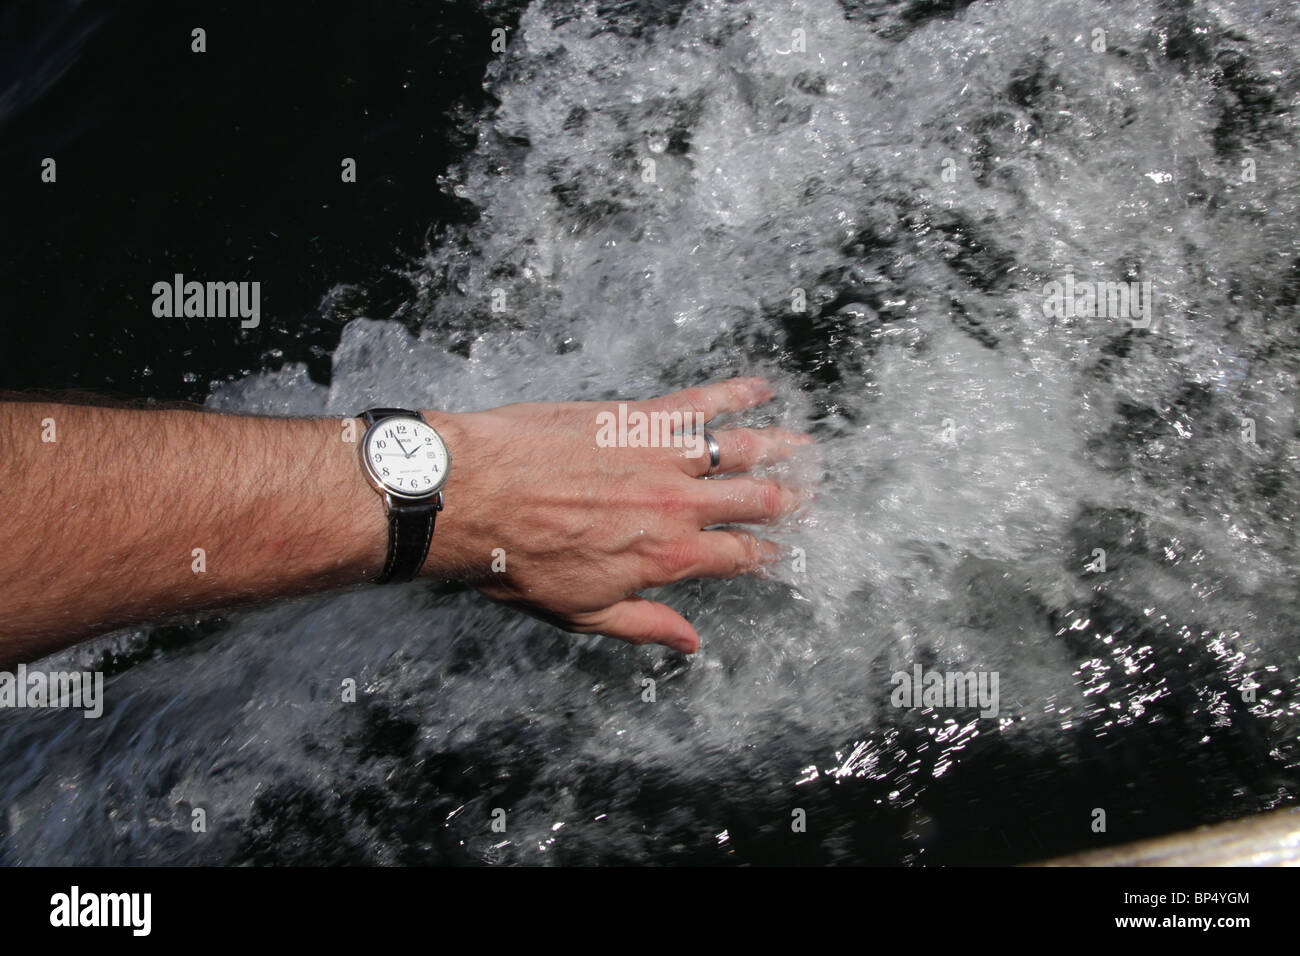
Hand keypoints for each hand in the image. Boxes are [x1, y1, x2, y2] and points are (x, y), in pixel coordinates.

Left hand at [422, 378, 811, 653]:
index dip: (767, 556)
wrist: (475, 493)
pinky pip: (700, 401)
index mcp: (667, 556)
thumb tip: (690, 643)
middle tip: (808, 499)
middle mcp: (677, 505)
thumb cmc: (516, 559)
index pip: (738, 557)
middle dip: (788, 502)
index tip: (781, 553)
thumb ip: (643, 624)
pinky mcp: (638, 418)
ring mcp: (662, 455)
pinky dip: (736, 393)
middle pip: (753, 501)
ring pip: (740, 450)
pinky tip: (760, 388)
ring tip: (807, 448)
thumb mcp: (581, 612)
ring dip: (780, 449)